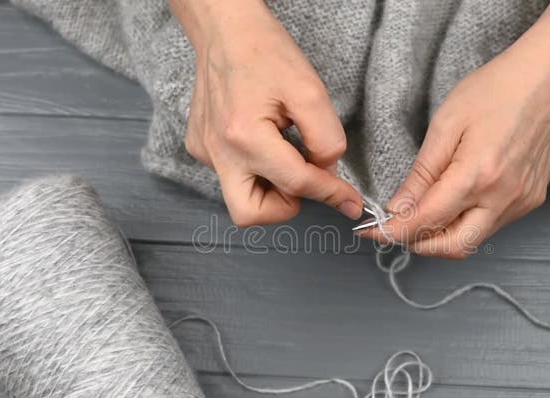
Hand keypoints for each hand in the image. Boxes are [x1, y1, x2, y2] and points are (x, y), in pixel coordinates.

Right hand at [171, 0, 362, 225]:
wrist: (225, 31)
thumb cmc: (265, 52)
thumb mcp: (310, 92)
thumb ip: (327, 139)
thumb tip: (328, 173)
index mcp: (245, 135)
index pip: (296, 184)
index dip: (330, 194)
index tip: (349, 201)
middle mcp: (218, 151)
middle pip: (250, 214)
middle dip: (283, 206)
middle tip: (301, 179)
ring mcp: (204, 152)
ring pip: (240, 198)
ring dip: (270, 188)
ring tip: (283, 152)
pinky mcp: (200, 148)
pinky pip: (231, 175)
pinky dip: (254, 168)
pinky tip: (262, 139)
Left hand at [359, 0, 549, 258]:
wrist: (544, 80)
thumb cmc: (494, 92)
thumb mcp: (445, 126)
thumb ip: (421, 174)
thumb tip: (398, 209)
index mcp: (478, 176)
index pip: (427, 221)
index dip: (394, 231)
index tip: (373, 231)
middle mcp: (503, 198)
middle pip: (453, 246)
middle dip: (418, 244)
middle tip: (395, 228)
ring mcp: (521, 203)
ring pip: (473, 240)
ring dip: (442, 236)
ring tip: (422, 213)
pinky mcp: (531, 201)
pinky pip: (491, 225)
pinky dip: (466, 223)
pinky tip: (454, 201)